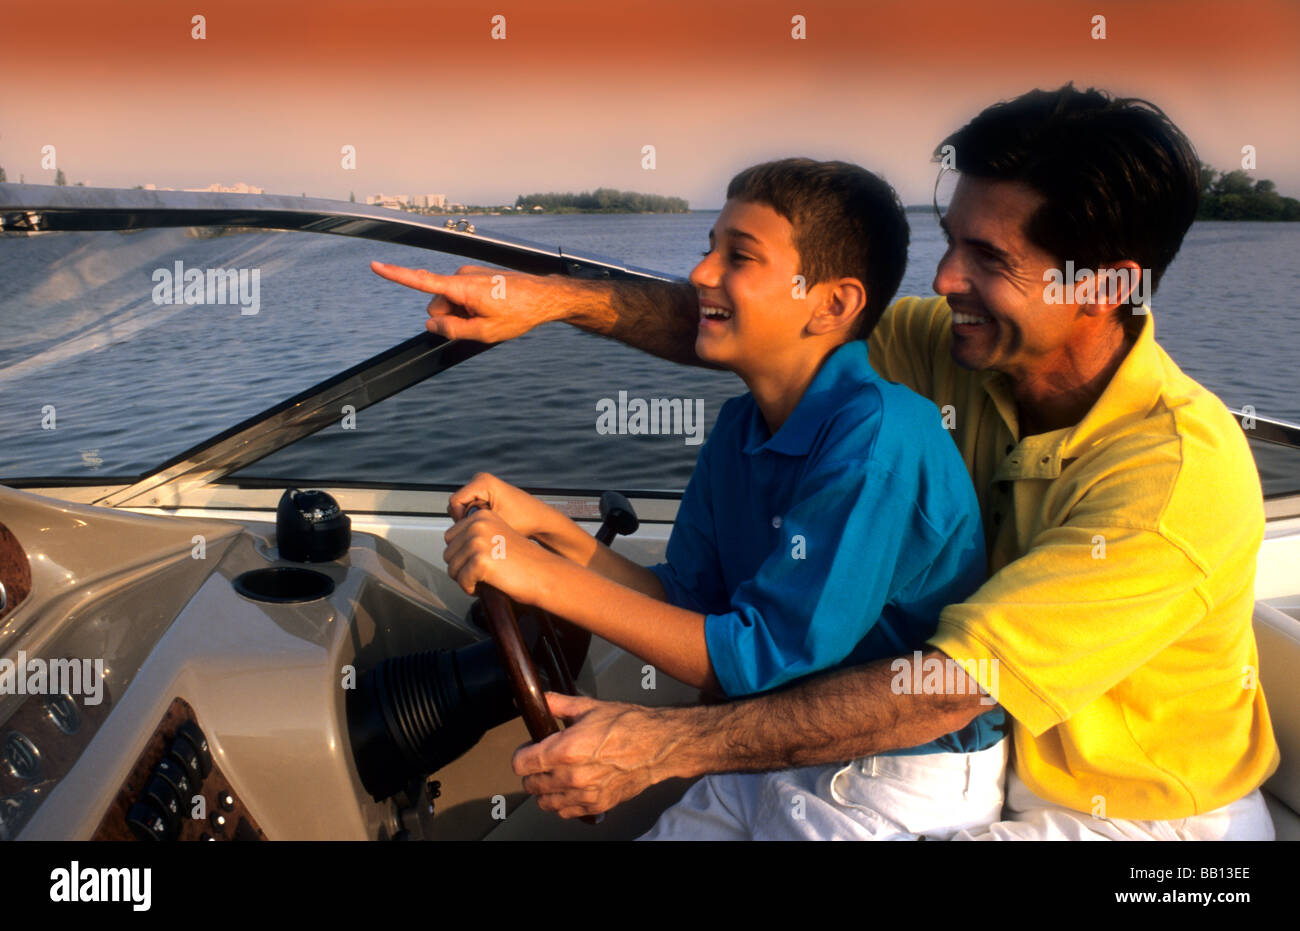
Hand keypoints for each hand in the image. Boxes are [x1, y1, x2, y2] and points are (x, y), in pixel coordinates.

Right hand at [370, 261, 567, 341]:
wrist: (545, 297)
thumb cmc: (519, 313)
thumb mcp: (485, 332)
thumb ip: (453, 330)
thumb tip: (431, 324)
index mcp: (462, 287)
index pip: (421, 281)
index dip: (396, 275)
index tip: (376, 265)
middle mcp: (462, 275)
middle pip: (437, 304)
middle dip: (449, 318)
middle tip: (479, 324)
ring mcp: (470, 274)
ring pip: (451, 302)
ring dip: (462, 313)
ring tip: (490, 316)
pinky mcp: (477, 276)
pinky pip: (462, 295)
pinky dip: (471, 306)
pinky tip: (492, 310)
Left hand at [442, 507, 551, 598]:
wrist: (544, 574)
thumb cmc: (524, 561)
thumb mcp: (497, 536)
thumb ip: (476, 536)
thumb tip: (452, 549)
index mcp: (482, 516)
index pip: (451, 537)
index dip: (460, 554)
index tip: (475, 562)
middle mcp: (478, 525)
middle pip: (448, 553)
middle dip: (461, 567)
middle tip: (478, 574)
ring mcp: (478, 541)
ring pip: (452, 568)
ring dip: (465, 579)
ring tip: (482, 580)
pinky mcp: (479, 560)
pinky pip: (462, 581)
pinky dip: (470, 588)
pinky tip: (484, 587)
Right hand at [447, 472, 561, 540]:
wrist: (540, 519)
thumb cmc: (524, 520)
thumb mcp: (495, 524)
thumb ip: (473, 525)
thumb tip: (454, 532)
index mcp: (482, 481)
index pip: (455, 501)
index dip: (460, 519)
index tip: (473, 530)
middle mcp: (481, 479)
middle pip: (456, 504)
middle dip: (465, 519)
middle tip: (483, 529)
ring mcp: (482, 486)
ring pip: (462, 507)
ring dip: (471, 520)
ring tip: (489, 526)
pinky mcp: (485, 493)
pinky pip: (469, 508)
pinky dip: (476, 518)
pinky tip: (490, 524)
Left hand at [511, 692, 680, 818]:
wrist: (658, 746)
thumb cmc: (628, 724)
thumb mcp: (589, 707)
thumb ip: (558, 704)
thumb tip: (539, 698)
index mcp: (565, 749)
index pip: (521, 764)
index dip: (522, 754)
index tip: (529, 748)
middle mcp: (571, 776)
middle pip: (530, 785)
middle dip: (532, 771)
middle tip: (543, 760)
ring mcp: (584, 794)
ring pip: (544, 802)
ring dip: (545, 790)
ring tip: (555, 776)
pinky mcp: (597, 805)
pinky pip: (565, 812)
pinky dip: (562, 803)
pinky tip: (570, 788)